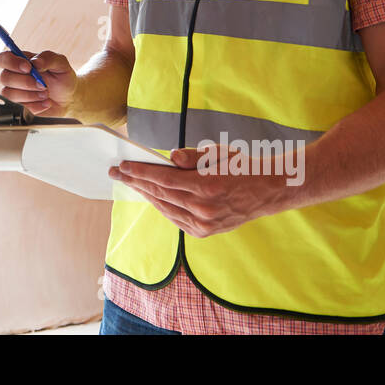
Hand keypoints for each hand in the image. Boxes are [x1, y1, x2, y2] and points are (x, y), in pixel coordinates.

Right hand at [0, 49, 76, 116]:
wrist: (69, 98)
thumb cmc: (62, 77)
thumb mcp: (61, 63)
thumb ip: (48, 58)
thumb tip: (35, 62)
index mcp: (20, 61)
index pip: (2, 58)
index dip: (11, 63)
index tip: (28, 68)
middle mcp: (13, 76)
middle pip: (4, 77)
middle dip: (25, 82)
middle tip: (43, 85)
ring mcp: (14, 92)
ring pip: (9, 94)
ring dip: (30, 95)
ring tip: (46, 94)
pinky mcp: (18, 107)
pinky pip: (18, 108)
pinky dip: (35, 106)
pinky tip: (46, 103)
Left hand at [107, 142, 286, 236]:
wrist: (268, 191)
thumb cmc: (240, 166)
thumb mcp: (217, 153)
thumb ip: (190, 155)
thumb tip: (168, 158)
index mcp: (206, 185)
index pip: (163, 178)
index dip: (140, 172)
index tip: (122, 165)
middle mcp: (203, 208)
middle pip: (160, 194)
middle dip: (135, 182)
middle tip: (116, 173)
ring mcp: (204, 223)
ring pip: (165, 208)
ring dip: (145, 194)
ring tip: (130, 182)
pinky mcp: (204, 232)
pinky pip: (175, 218)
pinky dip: (161, 206)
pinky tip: (151, 196)